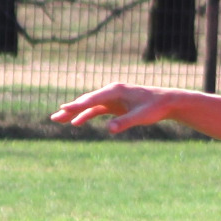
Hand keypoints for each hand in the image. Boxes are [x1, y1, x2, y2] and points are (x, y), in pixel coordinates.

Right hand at [50, 84, 170, 132]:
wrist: (166, 102)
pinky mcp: (114, 105)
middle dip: (69, 109)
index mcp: (115, 91)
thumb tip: (109, 129)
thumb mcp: (141, 117)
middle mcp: (110, 92)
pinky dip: (85, 116)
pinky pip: (95, 110)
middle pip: (86, 101)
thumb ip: (125, 122)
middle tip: (54, 117)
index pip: (92, 99)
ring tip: (58, 120)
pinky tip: (75, 123)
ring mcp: (111, 98)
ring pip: (88, 105)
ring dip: (74, 113)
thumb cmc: (154, 108)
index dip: (77, 105)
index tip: (64, 108)